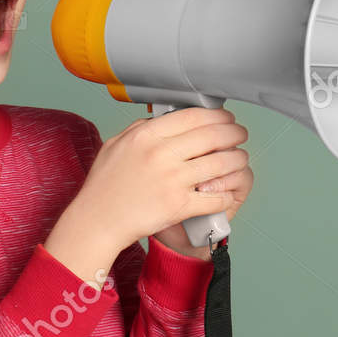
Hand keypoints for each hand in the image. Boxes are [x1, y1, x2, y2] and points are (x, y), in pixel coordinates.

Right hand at [46, 107, 248, 275]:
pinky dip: (227, 193)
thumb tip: (163, 118)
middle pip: (212, 135)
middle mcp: (161, 154)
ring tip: (240, 158)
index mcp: (146, 135)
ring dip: (237, 159)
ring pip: (220, 163)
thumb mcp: (116, 145)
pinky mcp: (179, 205)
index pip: (193, 116)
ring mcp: (171, 180)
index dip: (217, 116)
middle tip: (240, 135)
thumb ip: (140, 129)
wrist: (97, 220)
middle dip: (234, 133)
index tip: (226, 119)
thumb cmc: (104, 186)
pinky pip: (215, 197)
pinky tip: (229, 191)